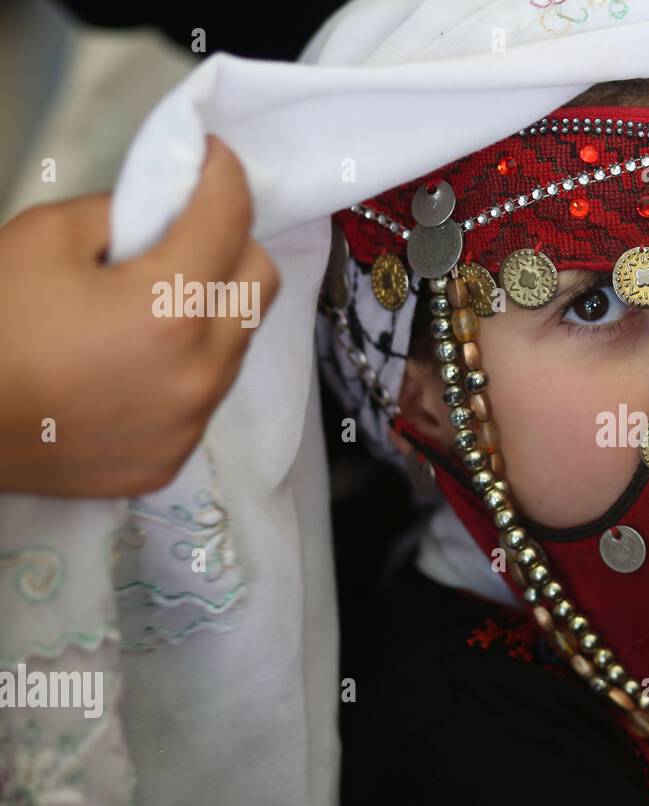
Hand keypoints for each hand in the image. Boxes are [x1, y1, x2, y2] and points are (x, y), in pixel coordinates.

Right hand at [0, 136, 278, 496]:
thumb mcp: (43, 236)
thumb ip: (122, 211)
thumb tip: (167, 208)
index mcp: (171, 308)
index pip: (231, 220)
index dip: (224, 176)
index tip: (212, 160)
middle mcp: (200, 371)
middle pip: (259, 284)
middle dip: (233, 245)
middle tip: (189, 233)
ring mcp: (190, 421)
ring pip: (236, 344)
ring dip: (210, 310)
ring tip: (151, 304)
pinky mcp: (173, 456)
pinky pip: (203, 396)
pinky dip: (183, 366)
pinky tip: (133, 361)